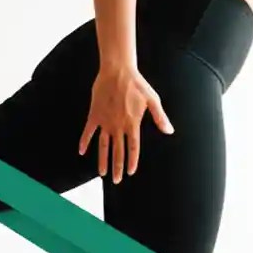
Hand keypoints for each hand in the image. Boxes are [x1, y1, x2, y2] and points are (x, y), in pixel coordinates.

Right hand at [78, 63, 173, 183]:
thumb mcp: (152, 100)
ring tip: (102, 173)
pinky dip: (85, 141)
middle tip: (116, 180)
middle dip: (117, 167)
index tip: (129, 172)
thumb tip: (170, 131)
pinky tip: (82, 151)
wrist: (117, 71)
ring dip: (103, 160)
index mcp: (132, 124)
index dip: (131, 161)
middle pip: (117, 151)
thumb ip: (160, 117)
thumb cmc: (137, 84)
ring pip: (103, 146)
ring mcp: (105, 122)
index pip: (132, 148)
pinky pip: (88, 131)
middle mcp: (118, 126)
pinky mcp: (95, 115)